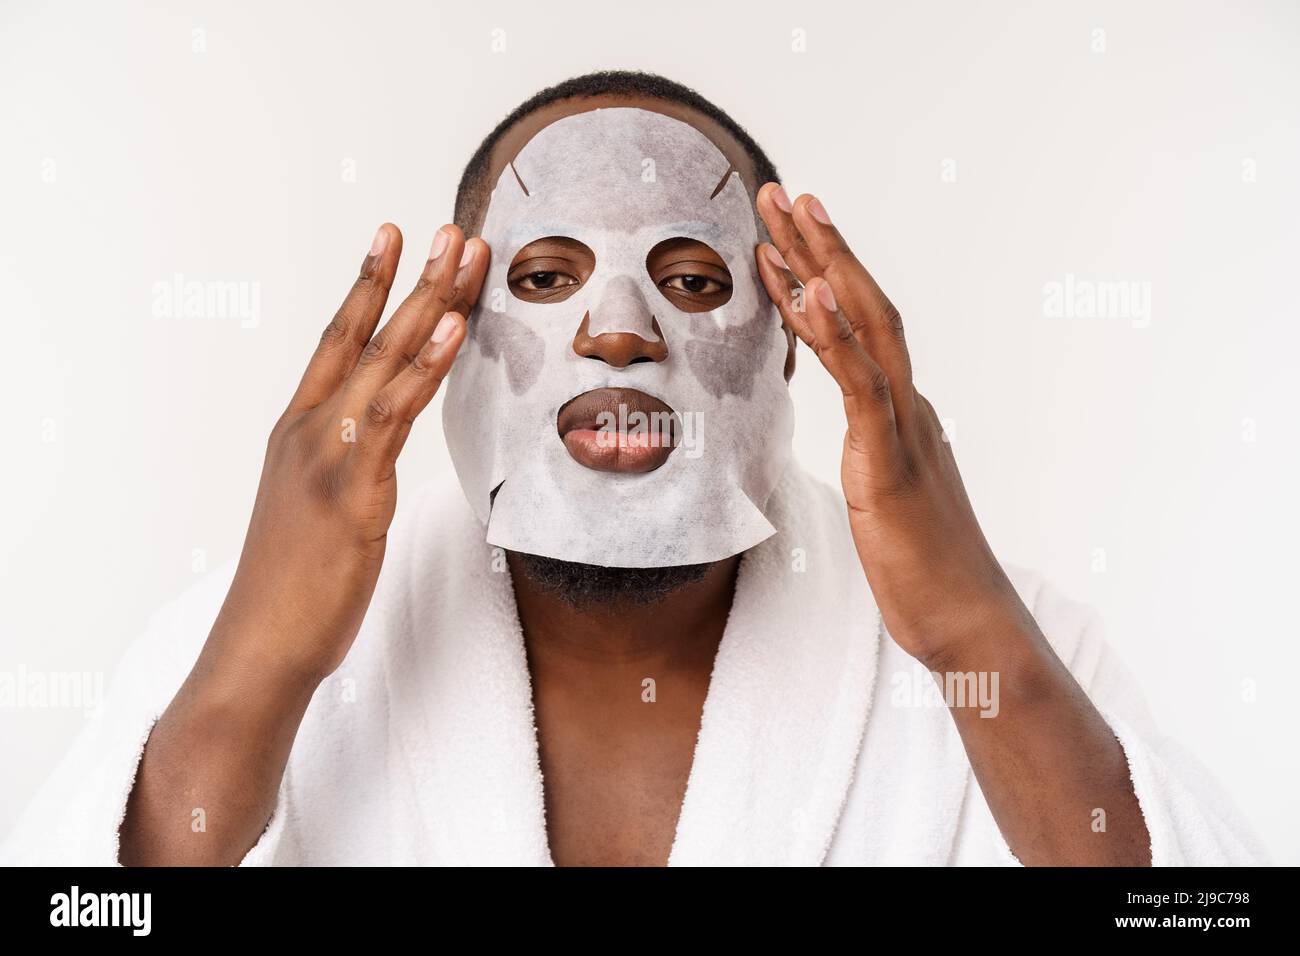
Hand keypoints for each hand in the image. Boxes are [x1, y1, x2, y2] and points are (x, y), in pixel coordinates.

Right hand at [214, 223, 487, 683]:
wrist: (260, 645)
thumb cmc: (292, 588)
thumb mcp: (318, 512)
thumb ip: (347, 467)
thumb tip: (378, 449)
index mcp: (298, 432)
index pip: (336, 341)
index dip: (365, 286)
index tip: (392, 239)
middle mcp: (308, 429)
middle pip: (367, 335)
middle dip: (411, 277)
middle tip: (450, 228)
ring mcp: (328, 453)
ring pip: (386, 361)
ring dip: (430, 302)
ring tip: (463, 254)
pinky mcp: (353, 487)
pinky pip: (396, 413)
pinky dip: (426, 366)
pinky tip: (451, 329)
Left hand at [754, 185, 1028, 667]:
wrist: (968, 622)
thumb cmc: (927, 571)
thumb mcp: (889, 502)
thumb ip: (879, 459)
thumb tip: (866, 442)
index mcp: (900, 414)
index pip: (858, 329)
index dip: (823, 276)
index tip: (790, 235)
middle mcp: (906, 406)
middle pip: (863, 306)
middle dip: (820, 246)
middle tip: (782, 190)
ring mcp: (903, 428)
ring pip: (865, 328)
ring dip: (825, 264)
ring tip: (790, 212)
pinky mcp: (892, 462)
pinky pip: (862, 386)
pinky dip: (835, 335)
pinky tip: (810, 290)